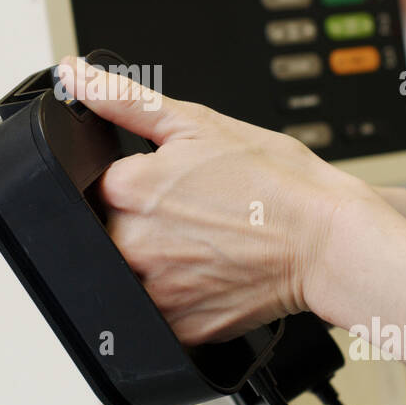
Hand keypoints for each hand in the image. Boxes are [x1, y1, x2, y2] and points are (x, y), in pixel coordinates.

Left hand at [56, 57, 375, 345]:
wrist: (329, 242)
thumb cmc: (278, 184)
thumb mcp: (197, 124)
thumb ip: (123, 101)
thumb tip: (75, 75)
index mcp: (127, 191)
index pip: (102, 186)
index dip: (141, 183)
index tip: (178, 187)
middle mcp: (131, 246)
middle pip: (111, 231)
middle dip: (145, 222)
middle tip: (198, 214)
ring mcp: (154, 293)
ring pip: (132, 274)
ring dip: (160, 260)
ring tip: (207, 243)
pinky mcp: (178, 329)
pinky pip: (158, 314)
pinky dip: (180, 295)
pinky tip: (212, 273)